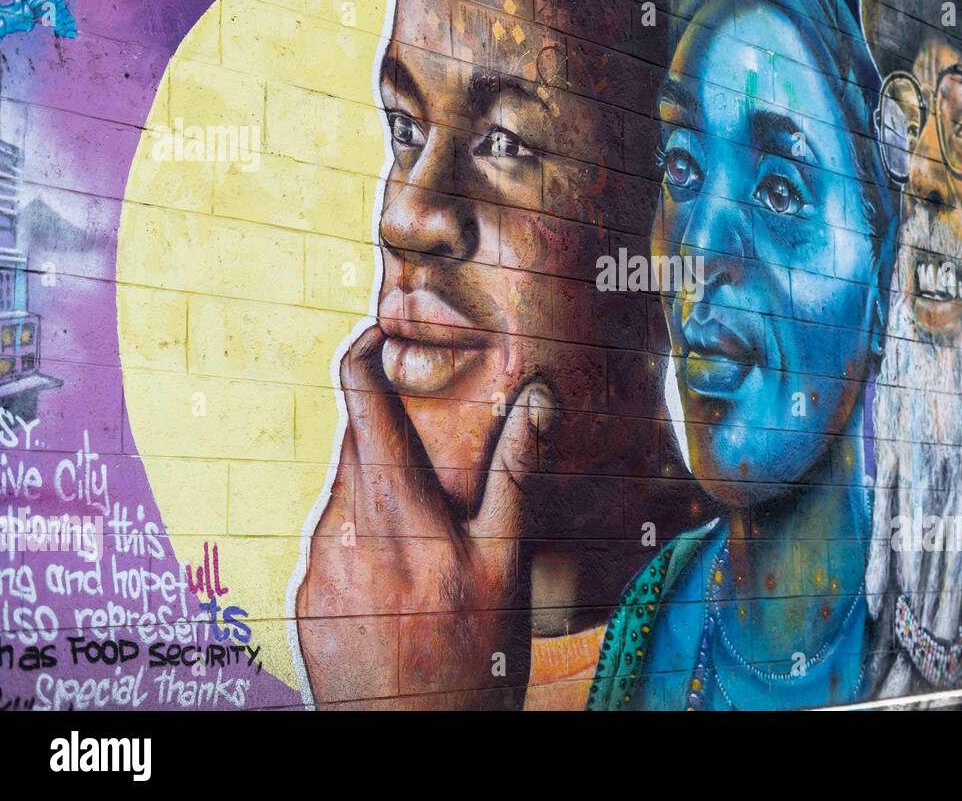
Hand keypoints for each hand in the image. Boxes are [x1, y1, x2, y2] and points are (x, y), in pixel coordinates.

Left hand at [296, 326, 552, 708]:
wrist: (411, 744)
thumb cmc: (472, 661)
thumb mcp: (504, 567)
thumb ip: (515, 476)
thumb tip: (538, 398)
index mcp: (399, 514)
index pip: (363, 404)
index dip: (364, 354)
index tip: (381, 332)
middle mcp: (346, 533)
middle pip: (354, 447)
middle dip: (389, 434)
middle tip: (434, 450)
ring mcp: (318, 570)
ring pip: (346, 498)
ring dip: (383, 494)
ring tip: (430, 545)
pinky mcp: (307, 603)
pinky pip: (335, 547)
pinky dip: (368, 543)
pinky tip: (402, 588)